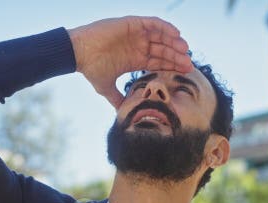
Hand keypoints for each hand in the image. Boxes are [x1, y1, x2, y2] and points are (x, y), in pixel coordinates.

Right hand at [68, 16, 191, 107]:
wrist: (78, 53)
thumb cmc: (90, 69)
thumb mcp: (106, 88)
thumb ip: (116, 99)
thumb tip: (121, 114)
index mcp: (135, 59)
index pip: (159, 62)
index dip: (173, 66)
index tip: (186, 72)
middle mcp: (138, 46)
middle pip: (164, 50)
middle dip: (177, 56)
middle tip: (189, 64)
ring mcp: (136, 34)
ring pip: (161, 36)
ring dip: (174, 41)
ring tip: (185, 50)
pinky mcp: (132, 24)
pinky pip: (153, 23)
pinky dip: (165, 27)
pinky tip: (176, 34)